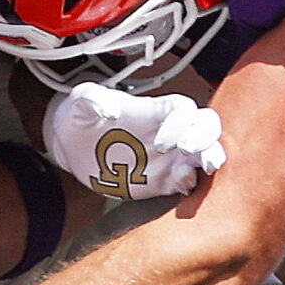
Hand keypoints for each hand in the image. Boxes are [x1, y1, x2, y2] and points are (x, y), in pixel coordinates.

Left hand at [42, 83, 224, 199]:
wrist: (72, 148)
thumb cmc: (81, 117)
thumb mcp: (79, 100)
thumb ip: (92, 98)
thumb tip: (110, 110)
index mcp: (152, 111)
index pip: (183, 108)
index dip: (182, 122)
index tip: (160, 142)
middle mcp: (168, 132)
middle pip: (206, 125)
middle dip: (205, 137)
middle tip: (185, 150)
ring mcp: (169, 157)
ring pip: (207, 151)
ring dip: (212, 158)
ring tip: (206, 168)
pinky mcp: (164, 180)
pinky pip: (189, 180)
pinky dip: (193, 183)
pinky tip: (183, 186)